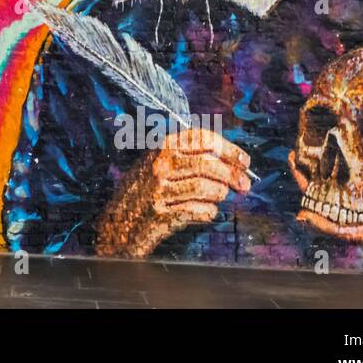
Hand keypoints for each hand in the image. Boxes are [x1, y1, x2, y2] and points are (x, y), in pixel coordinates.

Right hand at [96, 127, 251, 256]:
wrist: (117, 223)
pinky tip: (205, 212)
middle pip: (209, 164)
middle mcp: (160, 166)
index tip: (245, 162)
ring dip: (220, 195)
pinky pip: (200, 211)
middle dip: (233, 175)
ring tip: (217, 197)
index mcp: (162, 147)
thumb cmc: (144, 190)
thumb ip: (188, 155)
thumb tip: (229, 160)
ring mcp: (160, 191)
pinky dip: (209, 212)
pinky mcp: (163, 215)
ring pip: (207, 189)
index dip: (229, 149)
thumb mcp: (159, 162)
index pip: (203, 139)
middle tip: (245, 185)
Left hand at [290, 150, 362, 271]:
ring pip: (336, 211)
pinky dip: (330, 190)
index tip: (302, 213)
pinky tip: (321, 169)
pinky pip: (345, 208)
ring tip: (300, 158)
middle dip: (310, 195)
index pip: (350, 232)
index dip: (324, 225)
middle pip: (333, 218)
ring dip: (316, 188)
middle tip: (293, 164)